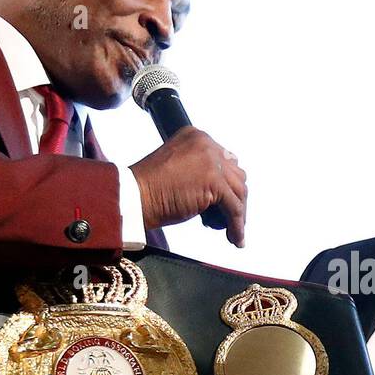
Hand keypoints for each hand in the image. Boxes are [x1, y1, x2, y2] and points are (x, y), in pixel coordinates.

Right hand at [130, 127, 246, 246]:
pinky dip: (237, 225)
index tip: (228, 201)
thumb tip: (222, 191)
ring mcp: (212, 162)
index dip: (228, 184)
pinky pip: (235, 208)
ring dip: (240, 214)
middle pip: (236, 174)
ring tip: (234, 231)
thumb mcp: (178, 167)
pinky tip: (235, 238)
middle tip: (230, 217)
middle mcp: (207, 144)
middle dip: (236, 197)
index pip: (225, 160)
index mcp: (197, 137)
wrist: (135, 195)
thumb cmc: (149, 188)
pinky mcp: (214, 182)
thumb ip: (199, 170)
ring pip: (239, 191)